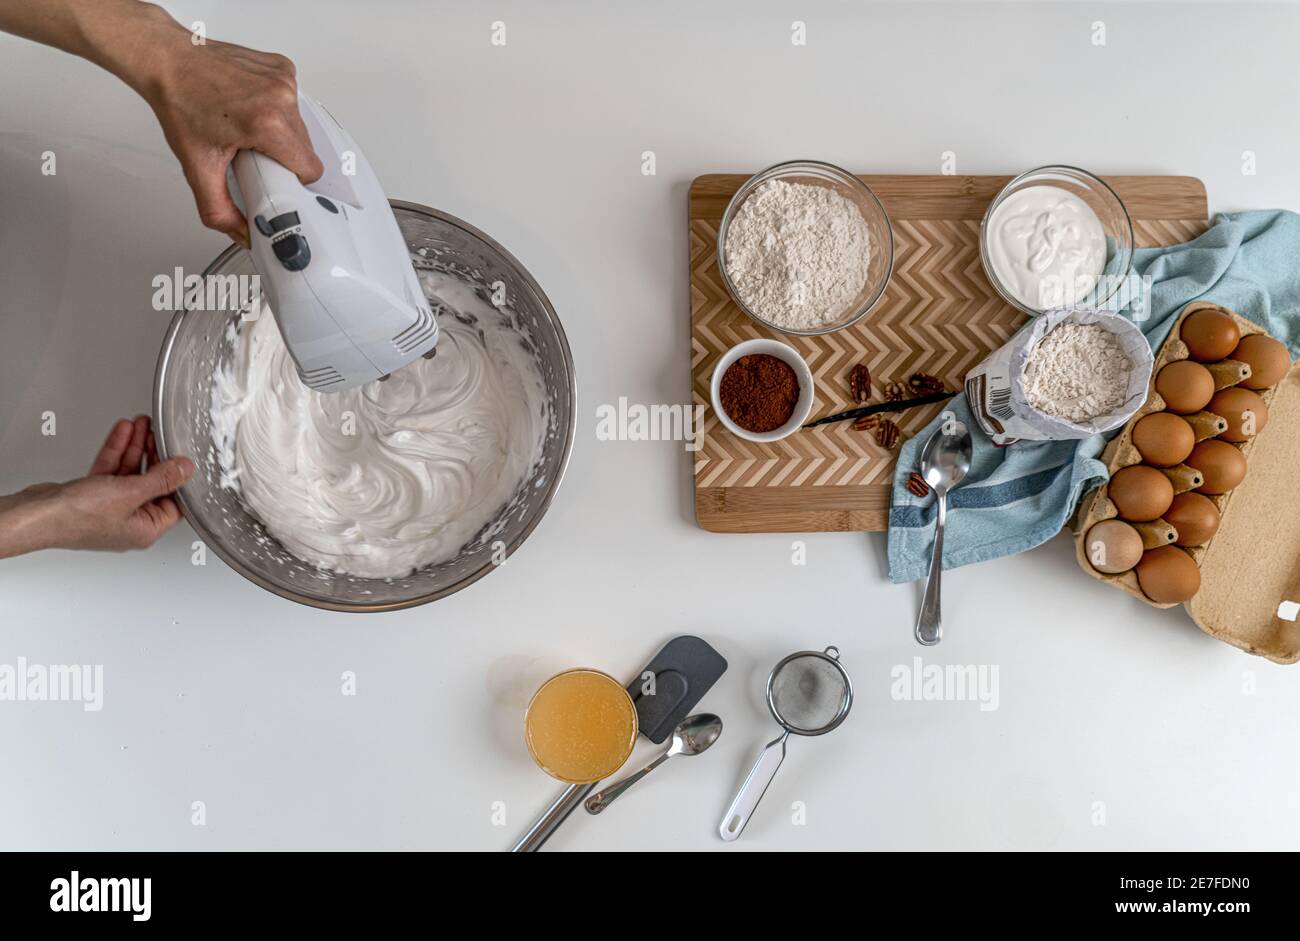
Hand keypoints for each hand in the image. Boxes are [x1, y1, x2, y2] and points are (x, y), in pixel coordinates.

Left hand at [0, 2, 323, 244]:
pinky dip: (278, 111)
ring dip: (280, 135)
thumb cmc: (178, 101)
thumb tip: (243, 234)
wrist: (166, 60)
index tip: (274, 179)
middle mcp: (281, 97)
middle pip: (306, 149)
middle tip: (251, 153)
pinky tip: (252, 108)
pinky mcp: (282, 68)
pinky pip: (294, 103)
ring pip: (302, 126)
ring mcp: (284, 79)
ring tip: (248, 129)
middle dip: (283, 159)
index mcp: (267, 123)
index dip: (291, 181)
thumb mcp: (197, 167)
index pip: (310, 170)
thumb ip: (220, 212)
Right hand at [0, 416, 194, 557]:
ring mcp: (110, 508)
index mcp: (146, 529)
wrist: (36, 514)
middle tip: (158, 434)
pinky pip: (112, 470)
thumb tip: (185, 469)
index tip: (180, 457)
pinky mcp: (92, 496)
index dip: (178, 478)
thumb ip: (161, 479)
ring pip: (130, 473)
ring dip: (136, 447)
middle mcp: (130, 521)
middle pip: (152, 483)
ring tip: (141, 425)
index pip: (174, 502)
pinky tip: (122, 433)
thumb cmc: (76, 517)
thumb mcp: (130, 493)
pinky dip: (117, 451)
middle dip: (155, 454)